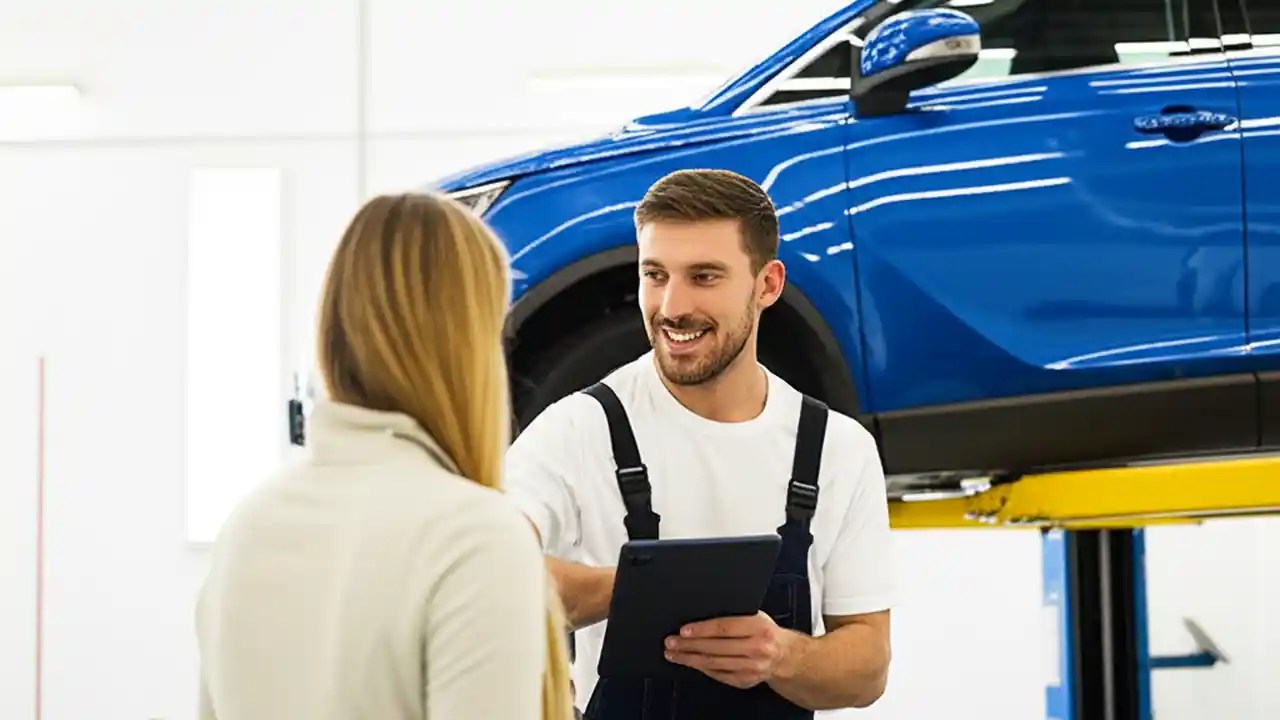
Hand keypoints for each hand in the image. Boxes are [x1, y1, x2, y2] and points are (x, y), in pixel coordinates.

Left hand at [663, 611, 790, 688]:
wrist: (785, 656)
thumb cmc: (765, 632)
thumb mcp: (756, 616)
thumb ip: (734, 615)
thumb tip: (701, 612)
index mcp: (758, 627)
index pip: (724, 628)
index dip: (701, 629)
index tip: (683, 631)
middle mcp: (756, 648)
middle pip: (715, 647)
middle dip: (689, 645)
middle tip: (671, 643)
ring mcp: (751, 667)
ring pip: (714, 663)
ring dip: (690, 659)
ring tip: (674, 654)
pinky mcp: (745, 681)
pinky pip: (719, 675)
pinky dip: (702, 669)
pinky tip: (690, 663)